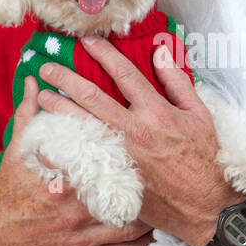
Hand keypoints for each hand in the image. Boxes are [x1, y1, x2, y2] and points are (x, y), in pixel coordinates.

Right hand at [0, 74, 153, 245]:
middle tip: (168, 174)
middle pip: (123, 197)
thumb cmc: (8, 194)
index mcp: (61, 184)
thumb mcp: (15, 153)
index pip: (102, 167)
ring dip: (151, 218)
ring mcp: (81, 237)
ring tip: (168, 202)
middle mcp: (75, 213)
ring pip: (128, 228)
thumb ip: (28, 115)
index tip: (145, 146)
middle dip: (148, 189)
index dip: (126, 158)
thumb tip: (32, 80)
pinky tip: (154, 235)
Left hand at [36, 36, 240, 245]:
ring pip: (82, 126)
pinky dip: (63, 149)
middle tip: (47, 67)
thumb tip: (160, 52)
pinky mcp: (116, 178)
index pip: (124, 73)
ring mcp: (122, 156)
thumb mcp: (200, 114)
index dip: (103, 53)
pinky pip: (82, 161)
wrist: (204, 204)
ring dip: (58, 110)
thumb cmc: (204, 158)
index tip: (86, 41)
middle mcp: (135, 131)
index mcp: (156, 112)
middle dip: (66, 79)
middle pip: (92, 98)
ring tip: (41, 96)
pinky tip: (47, 139)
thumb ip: (178, 82)